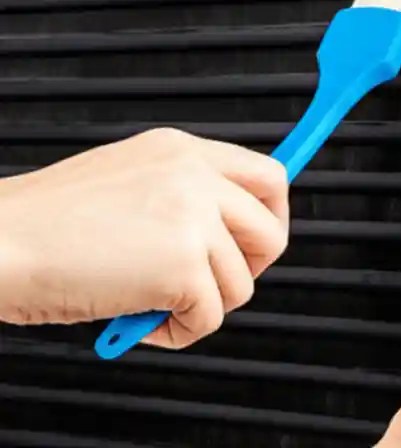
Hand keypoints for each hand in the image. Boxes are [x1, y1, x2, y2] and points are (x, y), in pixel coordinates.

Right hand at [0, 127, 288, 348]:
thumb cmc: (44, 225)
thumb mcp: (128, 181)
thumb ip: (181, 194)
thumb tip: (228, 234)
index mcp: (182, 151)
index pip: (269, 177)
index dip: (273, 217)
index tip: (259, 245)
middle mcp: (195, 177)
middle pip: (270, 233)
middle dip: (246, 270)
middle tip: (205, 286)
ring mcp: (193, 219)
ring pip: (240, 285)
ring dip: (198, 307)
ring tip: (145, 302)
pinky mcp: (183, 266)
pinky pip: (209, 319)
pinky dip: (175, 333)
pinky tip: (135, 320)